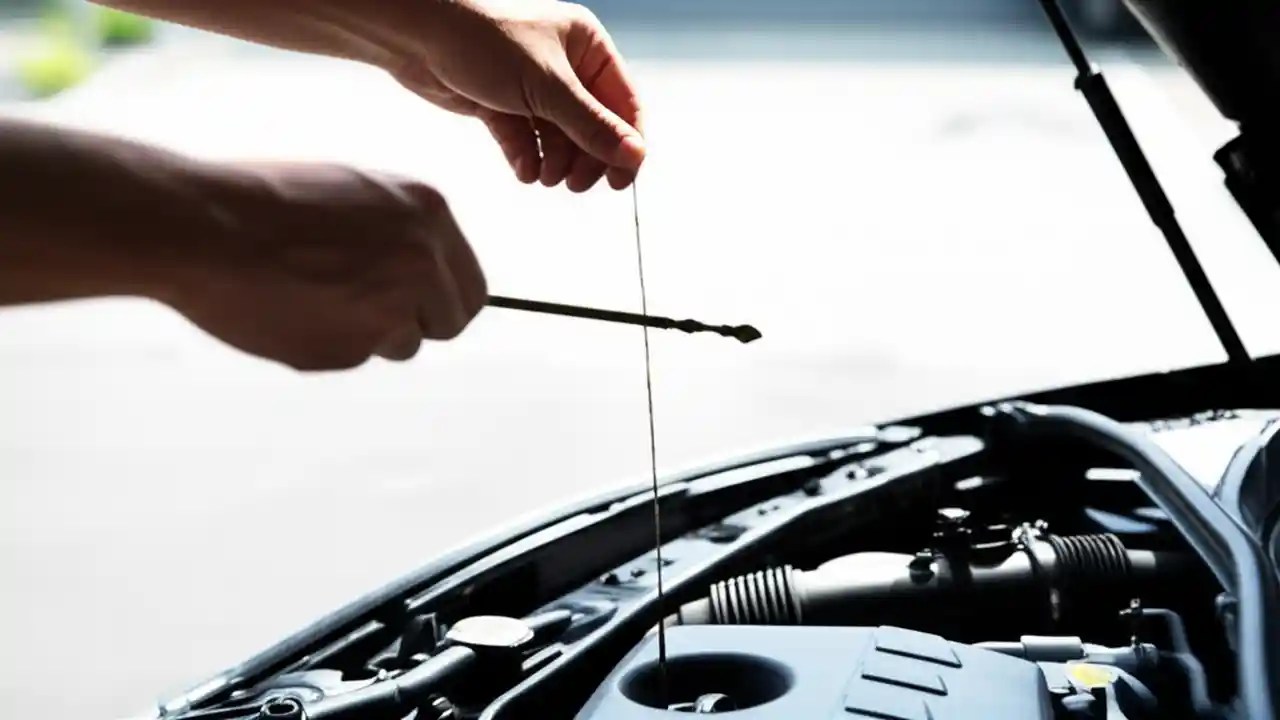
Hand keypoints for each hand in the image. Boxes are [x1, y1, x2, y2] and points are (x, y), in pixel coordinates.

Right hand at [168, 162, 485, 370]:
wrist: (204, 227)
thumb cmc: (267, 201)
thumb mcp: (355, 192)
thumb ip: (401, 234)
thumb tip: (429, 275)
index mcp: (429, 214)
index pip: (471, 284)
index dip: (443, 299)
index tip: (424, 305)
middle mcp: (423, 263)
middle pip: (450, 322)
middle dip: (420, 324)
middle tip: (375, 313)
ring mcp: (390, 310)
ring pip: (403, 345)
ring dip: (370, 333)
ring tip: (313, 295)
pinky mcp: (350, 349)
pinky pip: (353, 357)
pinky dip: (327, 343)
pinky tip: (289, 308)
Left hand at [391, 0, 644, 191]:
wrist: (416, 36)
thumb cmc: (483, 42)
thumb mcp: (548, 88)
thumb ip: (593, 126)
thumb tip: (635, 156)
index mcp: (587, 46)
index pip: (624, 103)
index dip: (626, 144)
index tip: (621, 180)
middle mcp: (565, 64)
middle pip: (593, 126)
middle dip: (585, 158)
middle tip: (575, 185)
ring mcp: (533, 85)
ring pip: (560, 136)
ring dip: (556, 162)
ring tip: (544, 177)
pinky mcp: (503, 102)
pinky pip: (527, 138)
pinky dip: (527, 157)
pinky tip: (524, 170)